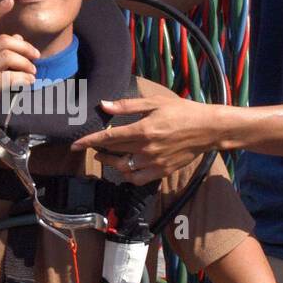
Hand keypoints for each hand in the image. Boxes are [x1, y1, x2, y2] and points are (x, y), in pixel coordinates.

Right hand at [0, 0, 39, 145]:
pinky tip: (29, 83)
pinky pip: (10, 77)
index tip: (11, 1)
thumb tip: (18, 38)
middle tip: (36, 58)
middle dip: (25, 48)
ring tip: (32, 73)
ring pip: (8, 57)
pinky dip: (24, 79)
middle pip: (3, 41)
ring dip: (26, 64)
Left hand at [69, 94, 217, 181]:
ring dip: (110, 163)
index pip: (108, 138)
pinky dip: (127, 175)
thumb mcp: (155, 103)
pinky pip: (138, 179)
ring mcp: (154, 163)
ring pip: (124, 168)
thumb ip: (127, 106)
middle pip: (114, 152)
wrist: (208, 129)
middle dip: (99, 150)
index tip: (75, 144)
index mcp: (143, 130)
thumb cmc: (182, 111)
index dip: (89, 141)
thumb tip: (104, 105)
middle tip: (93, 145)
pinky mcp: (162, 171)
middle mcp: (147, 149)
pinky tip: (124, 167)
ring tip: (105, 156)